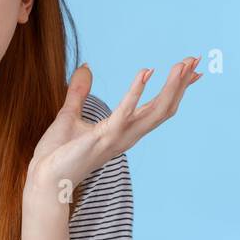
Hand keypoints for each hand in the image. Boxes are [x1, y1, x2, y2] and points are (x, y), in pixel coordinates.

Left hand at [27, 57, 201, 199]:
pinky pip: (125, 112)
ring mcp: (118, 137)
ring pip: (155, 111)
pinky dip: (136, 91)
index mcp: (122, 131)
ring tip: (182, 65)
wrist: (45, 178)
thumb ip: (78, 93)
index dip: (175, 90)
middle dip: (180, 84)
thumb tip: (84, 68)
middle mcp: (127, 136)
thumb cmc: (56, 153)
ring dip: (171, 86)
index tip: (191, 71)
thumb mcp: (69, 116)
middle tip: (194, 60)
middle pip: (164, 108)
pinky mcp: (104, 137)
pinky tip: (146, 71)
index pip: (156, 109)